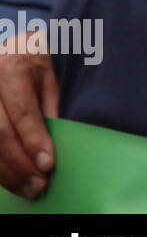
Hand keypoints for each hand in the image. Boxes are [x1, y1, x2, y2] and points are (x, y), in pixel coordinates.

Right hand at [0, 30, 58, 198]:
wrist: (8, 48)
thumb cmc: (31, 63)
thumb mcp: (48, 78)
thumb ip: (49, 108)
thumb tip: (52, 145)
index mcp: (11, 68)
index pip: (22, 112)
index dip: (34, 140)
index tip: (48, 164)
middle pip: (0, 133)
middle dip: (21, 164)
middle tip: (39, 184)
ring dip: (6, 172)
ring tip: (28, 188)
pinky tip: (10, 179)